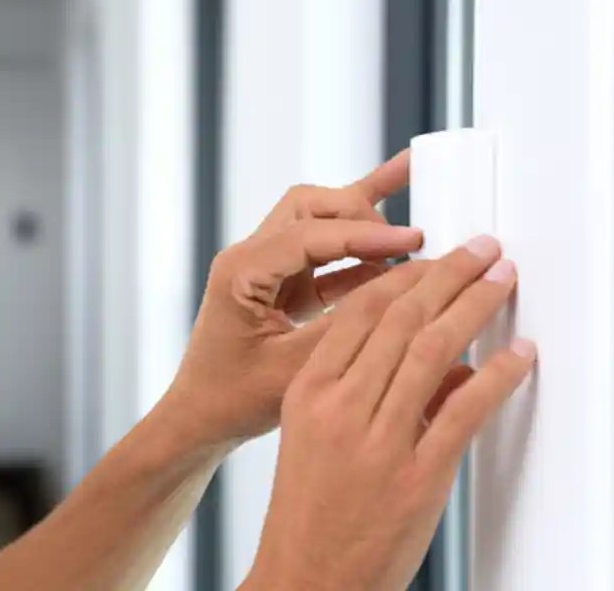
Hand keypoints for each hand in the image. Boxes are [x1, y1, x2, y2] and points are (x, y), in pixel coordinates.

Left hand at [161, 151, 422, 447]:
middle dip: (362, 215)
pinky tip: (398, 240)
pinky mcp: (282, 284)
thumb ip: (346, 328)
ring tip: (413, 194)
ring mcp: (265, 268)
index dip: (364, 234)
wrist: (200, 419)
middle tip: (412, 239)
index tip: (413, 239)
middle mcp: (249, 258)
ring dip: (362, 218)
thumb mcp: (295, 369)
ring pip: (317, 221)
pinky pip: (324, 253)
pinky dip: (359, 247)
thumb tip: (401, 298)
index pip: (308, 233)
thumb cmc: (234, 399)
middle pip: (310, 208)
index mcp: (241, 273)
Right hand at [243, 236, 536, 590]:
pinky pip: (464, 411)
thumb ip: (363, 393)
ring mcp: (378, 442)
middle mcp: (340, 408)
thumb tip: (439, 365)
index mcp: (308, 391)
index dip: (407, 274)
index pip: (361, 311)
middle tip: (482, 252)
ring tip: (503, 282)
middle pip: (402, 319)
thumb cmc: (310, 512)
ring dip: (477, 307)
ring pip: (434, 351)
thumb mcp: (313, 438)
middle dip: (450, 275)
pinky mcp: (416, 477)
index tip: (435, 257)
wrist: (306, 579)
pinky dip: (498, 375)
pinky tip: (519, 356)